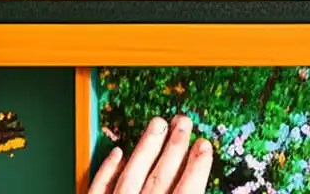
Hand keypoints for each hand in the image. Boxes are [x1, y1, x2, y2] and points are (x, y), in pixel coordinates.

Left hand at [88, 115, 214, 193]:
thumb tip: (211, 188)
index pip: (187, 190)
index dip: (198, 166)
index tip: (204, 145)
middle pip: (160, 177)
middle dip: (174, 146)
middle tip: (183, 122)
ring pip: (132, 175)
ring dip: (146, 147)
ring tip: (157, 123)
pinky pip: (98, 188)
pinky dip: (107, 169)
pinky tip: (117, 152)